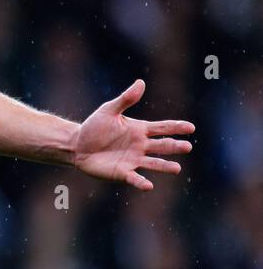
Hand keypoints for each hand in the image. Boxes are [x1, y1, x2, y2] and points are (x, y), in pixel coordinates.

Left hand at [70, 79, 194, 190]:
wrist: (77, 145)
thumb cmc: (95, 127)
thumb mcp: (109, 111)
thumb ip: (126, 99)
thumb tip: (140, 82)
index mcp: (140, 130)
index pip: (162, 128)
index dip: (176, 127)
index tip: (190, 127)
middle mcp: (141, 146)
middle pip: (162, 146)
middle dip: (175, 146)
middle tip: (187, 147)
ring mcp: (133, 159)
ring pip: (153, 163)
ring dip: (164, 166)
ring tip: (176, 169)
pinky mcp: (123, 172)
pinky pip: (134, 178)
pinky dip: (141, 182)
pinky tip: (149, 185)